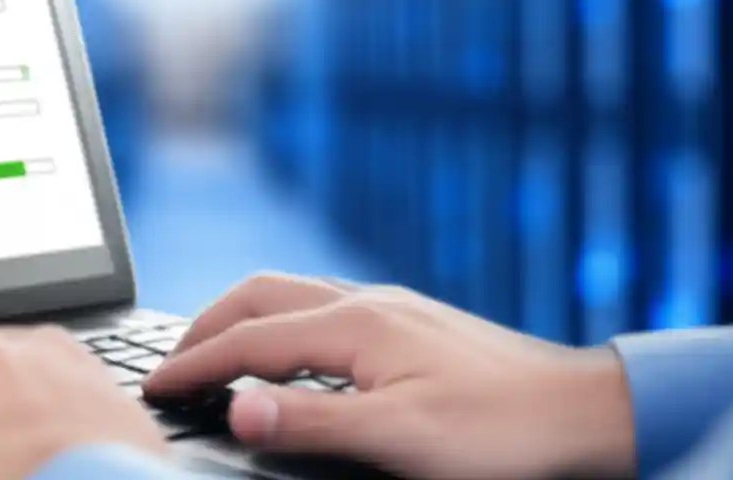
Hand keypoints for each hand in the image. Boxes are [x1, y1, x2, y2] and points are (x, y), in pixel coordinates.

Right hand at [144, 274, 634, 479]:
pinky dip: (282, 320)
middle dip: (207, 324)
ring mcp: (391, 307)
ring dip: (243, 317)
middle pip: (261, 295)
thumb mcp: (400, 438)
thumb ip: (312, 422)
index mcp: (358, 326)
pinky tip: (292, 351)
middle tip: (172, 361)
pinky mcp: (409, 321)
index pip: (250, 340)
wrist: (581, 410)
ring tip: (217, 352)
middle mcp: (368, 302)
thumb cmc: (500, 431)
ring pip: (292, 293)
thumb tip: (237, 409)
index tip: (151, 386)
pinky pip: (324, 303)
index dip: (194, 364)